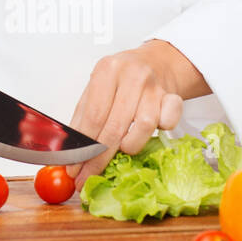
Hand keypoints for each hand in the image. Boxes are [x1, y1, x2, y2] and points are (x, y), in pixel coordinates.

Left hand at [66, 40, 203, 182]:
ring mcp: (154, 86)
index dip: (84, 147)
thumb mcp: (95, 90)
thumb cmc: (120, 80)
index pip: (93, 116)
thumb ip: (82, 117)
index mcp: (106, 70)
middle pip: (115, 126)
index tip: (74, 167)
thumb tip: (68, 150)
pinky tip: (151, 131)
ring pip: (143, 126)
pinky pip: (168, 123)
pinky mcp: (173, 97)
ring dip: (130, 145)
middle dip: (100, 158)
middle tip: (88, 176)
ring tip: (122, 148)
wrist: (152, 63)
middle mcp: (131, 76)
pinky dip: (160, 131)